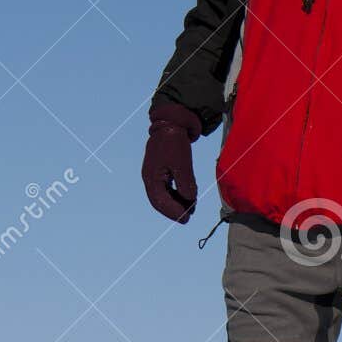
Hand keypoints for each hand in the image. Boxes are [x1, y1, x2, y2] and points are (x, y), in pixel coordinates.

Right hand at [142, 101, 200, 222]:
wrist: (171, 122)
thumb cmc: (175, 142)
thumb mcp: (183, 163)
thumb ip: (185, 183)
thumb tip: (189, 199)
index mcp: (151, 177)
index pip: (160, 201)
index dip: (173, 212)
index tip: (186, 218)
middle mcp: (150, 178)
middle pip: (160, 201)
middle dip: (174, 210)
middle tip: (189, 217)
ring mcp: (154, 174)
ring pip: (163, 195)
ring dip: (176, 202)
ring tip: (191, 207)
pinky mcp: (160, 170)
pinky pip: (167, 187)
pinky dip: (176, 193)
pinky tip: (187, 196)